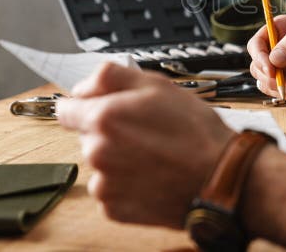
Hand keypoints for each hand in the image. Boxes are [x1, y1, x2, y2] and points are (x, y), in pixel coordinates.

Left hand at [56, 63, 233, 228]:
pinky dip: (127, 183)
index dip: (86, 104)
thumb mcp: (159, 85)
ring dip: (118, 158)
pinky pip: (111, 189)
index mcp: (103, 118)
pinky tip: (153, 174)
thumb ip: (112, 76)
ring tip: (154, 154)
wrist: (219, 178)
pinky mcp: (114, 208)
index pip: (66, 109)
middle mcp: (96, 152)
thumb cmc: (196, 132)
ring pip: (101, 163)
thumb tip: (84, 85)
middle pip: (87, 136)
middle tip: (146, 130)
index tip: (103, 107)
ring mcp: (104, 183)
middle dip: (110, 131)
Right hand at [247, 15, 285, 101]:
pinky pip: (283, 94)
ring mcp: (283, 69)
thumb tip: (274, 58)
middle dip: (273, 79)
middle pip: (258, 67)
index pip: (257, 44)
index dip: (260, 58)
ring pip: (267, 84)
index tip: (271, 70)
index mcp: (280, 31)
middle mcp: (278, 50)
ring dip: (285, 89)